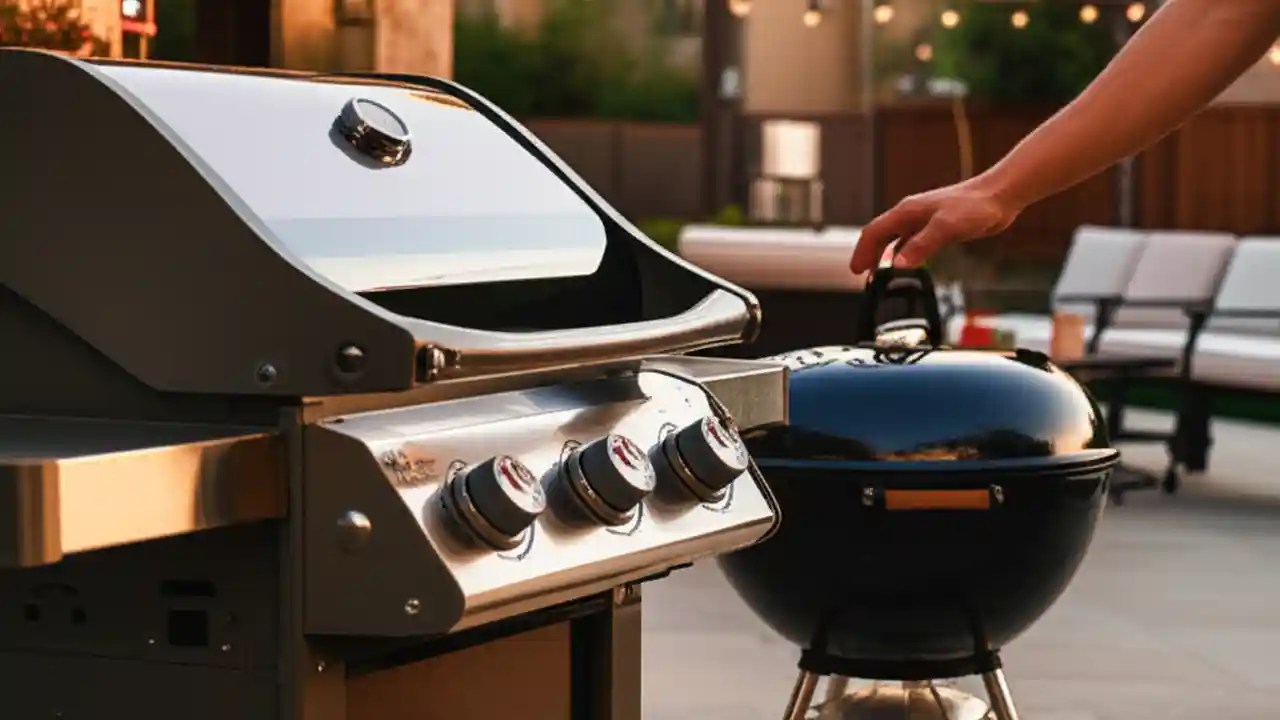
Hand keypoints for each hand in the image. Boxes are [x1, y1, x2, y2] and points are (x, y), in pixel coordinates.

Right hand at [849, 177, 1020, 273]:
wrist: (999, 196)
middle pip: (881, 235)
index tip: (856, 270)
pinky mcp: (937, 226)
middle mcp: (911, 214)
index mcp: (907, 212)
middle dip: (869, 254)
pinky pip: (911, 241)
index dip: (863, 251)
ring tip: (881, 274)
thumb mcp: (946, 228)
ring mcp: (924, 220)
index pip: (875, 232)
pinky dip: (903, 254)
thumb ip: (921, 246)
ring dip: (885, 255)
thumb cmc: (974, 207)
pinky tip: (908, 264)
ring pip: (895, 238)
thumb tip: (897, 265)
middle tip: (864, 276)